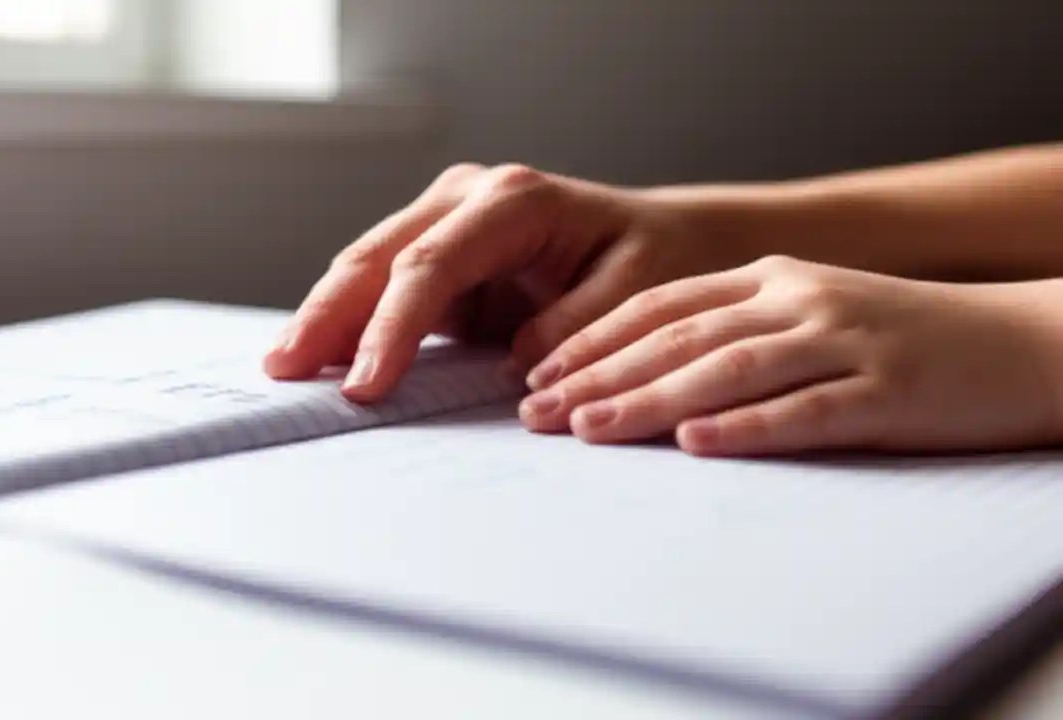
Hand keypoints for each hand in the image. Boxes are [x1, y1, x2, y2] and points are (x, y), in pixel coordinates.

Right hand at [263, 163, 752, 401]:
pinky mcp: (439, 258)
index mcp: (514, 201)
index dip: (391, 326)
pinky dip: (349, 324)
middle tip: (285, 371)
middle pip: (379, 258)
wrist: (665, 244)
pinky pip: (382, 291)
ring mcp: (446, 224)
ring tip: (283, 367)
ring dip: (325, 319)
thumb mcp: (639, 291)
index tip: (365, 385)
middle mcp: (468, 200)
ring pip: (367, 269)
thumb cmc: (657, 262)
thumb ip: (576, 325)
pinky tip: (317, 357)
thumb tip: (515, 366)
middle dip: (329, 315)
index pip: (432, 264)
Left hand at [519, 255, 1062, 455]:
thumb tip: (644, 379)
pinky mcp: (888, 391)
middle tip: (536, 412)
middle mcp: (798, 300)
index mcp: (771, 279)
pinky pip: (807, 410)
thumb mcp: (810, 312)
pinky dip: (747, 427)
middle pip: (679, 338)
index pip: (660, 308)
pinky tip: (697, 443)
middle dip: (599, 375)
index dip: (593, 341)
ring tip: (588, 429)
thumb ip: (735, 331)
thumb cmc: (900, 337)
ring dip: (650, 401)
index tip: (537, 376)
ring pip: (728, 370)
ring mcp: (844, 342)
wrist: (1022, 338)